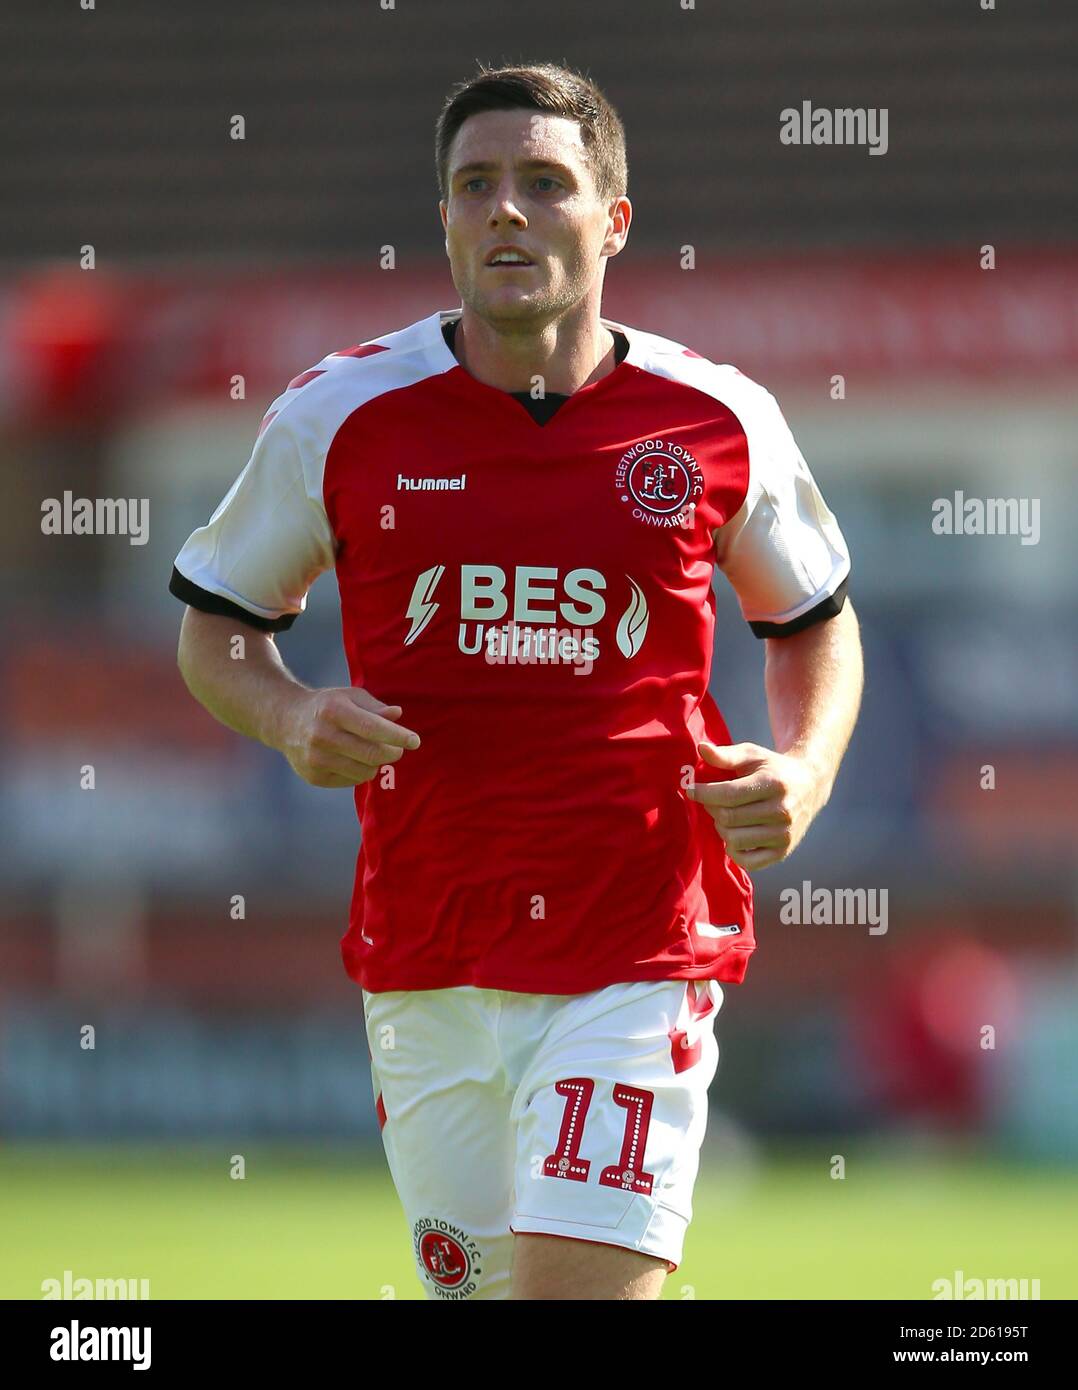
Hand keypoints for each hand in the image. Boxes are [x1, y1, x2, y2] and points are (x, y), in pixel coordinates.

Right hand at [277, 687, 419, 788]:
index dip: (398, 736)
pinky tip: (353, 759)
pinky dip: (361, 772)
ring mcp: (315, 759)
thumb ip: (375, 707)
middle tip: (397, 749)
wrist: (285, 720)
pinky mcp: (313, 777)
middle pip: (371, 754)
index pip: (373, 728)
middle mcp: (321, 736)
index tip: (415, 741)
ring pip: (365, 772)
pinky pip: (352, 780)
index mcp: (333, 711)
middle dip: (392, 753)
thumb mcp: (350, 696)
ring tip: (372, 751)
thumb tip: (397, 715)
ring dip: (377, 763)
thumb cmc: (327, 706)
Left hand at [685, 741, 827, 871]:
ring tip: (725, 815)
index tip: (690, 789)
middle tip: (710, 800)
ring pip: (734, 840)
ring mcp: (784, 834)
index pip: (728, 794)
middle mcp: (782, 811)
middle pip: (728, 818)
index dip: (703, 793)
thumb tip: (701, 749)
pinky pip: (747, 862)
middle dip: (711, 808)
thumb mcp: (752, 755)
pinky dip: (733, 850)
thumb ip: (726, 755)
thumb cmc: (773, 768)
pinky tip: (734, 833)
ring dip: (721, 828)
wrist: (810, 785)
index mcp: (774, 784)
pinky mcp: (783, 852)